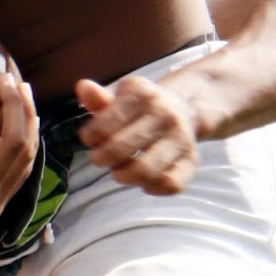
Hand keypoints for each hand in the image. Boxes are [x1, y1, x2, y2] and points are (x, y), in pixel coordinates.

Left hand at [75, 74, 199, 194]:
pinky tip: (142, 182)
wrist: (185, 107)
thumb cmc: (141, 106)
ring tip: (118, 172)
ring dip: (124, 176)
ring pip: (146, 169)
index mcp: (143, 94)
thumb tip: (83, 87)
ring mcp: (181, 138)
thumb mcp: (120, 95)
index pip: (107, 122)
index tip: (89, 140)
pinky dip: (152, 188)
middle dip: (102, 158)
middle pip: (122, 147)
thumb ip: (99, 98)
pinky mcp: (192, 160)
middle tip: (98, 159)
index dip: (91, 136)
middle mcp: (165, 115)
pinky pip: (171, 184)